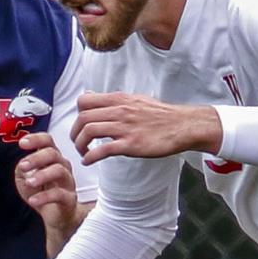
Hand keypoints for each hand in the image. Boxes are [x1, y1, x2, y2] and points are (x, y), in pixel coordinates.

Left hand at [12, 132, 77, 229]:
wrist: (57, 217)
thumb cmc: (42, 193)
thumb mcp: (24, 179)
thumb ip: (22, 169)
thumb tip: (22, 164)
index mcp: (51, 158)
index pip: (47, 141)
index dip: (36, 139)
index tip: (22, 143)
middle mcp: (62, 166)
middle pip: (53, 154)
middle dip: (37, 158)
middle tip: (23, 166)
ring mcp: (67, 182)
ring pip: (59, 170)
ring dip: (42, 175)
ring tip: (30, 183)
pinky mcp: (70, 198)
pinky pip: (59, 194)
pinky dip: (44, 197)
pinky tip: (33, 200)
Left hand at [72, 91, 221, 163]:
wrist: (183, 125)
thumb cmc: (161, 115)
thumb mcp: (135, 99)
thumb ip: (113, 100)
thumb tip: (93, 96)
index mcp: (119, 99)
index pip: (84, 101)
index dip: (77, 113)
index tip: (81, 124)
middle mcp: (119, 111)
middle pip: (83, 118)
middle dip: (74, 132)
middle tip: (77, 142)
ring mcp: (124, 128)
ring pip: (89, 132)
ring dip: (80, 145)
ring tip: (82, 152)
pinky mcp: (131, 144)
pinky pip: (102, 150)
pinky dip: (90, 157)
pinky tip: (88, 162)